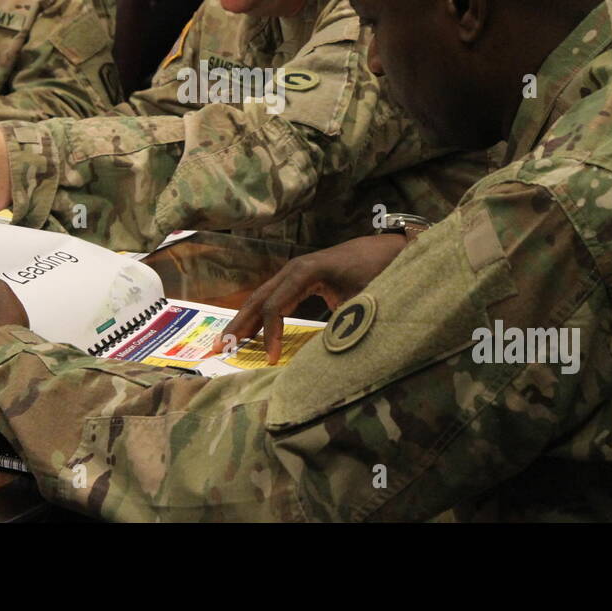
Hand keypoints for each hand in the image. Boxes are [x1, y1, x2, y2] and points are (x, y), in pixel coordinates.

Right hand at [224, 233, 407, 363]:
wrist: (393, 249)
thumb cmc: (379, 272)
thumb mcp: (361, 301)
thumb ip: (340, 324)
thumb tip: (323, 357)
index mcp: (304, 272)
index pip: (274, 306)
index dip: (270, 335)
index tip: (271, 360)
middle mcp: (294, 269)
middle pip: (258, 299)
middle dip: (238, 325)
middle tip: (218, 348)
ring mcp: (297, 273)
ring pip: (263, 298)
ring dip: (244, 321)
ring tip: (225, 342)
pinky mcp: (303, 280)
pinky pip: (275, 299)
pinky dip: (260, 316)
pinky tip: (251, 331)